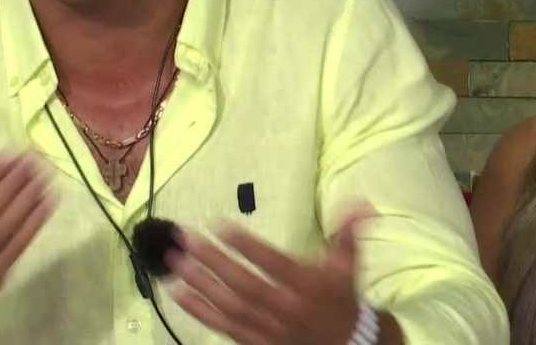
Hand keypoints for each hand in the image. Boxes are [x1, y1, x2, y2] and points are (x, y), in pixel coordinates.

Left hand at [169, 206, 379, 344]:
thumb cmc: (341, 301)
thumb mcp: (348, 267)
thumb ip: (348, 233)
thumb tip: (360, 203)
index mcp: (307, 285)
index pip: (273, 263)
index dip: (247, 246)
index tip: (220, 226)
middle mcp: (285, 308)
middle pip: (244, 283)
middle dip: (213, 261)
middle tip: (186, 240)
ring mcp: (268, 328)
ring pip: (229, 305)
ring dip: (200, 284)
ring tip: (176, 263)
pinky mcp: (255, 342)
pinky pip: (224, 327)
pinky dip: (200, 312)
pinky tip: (178, 295)